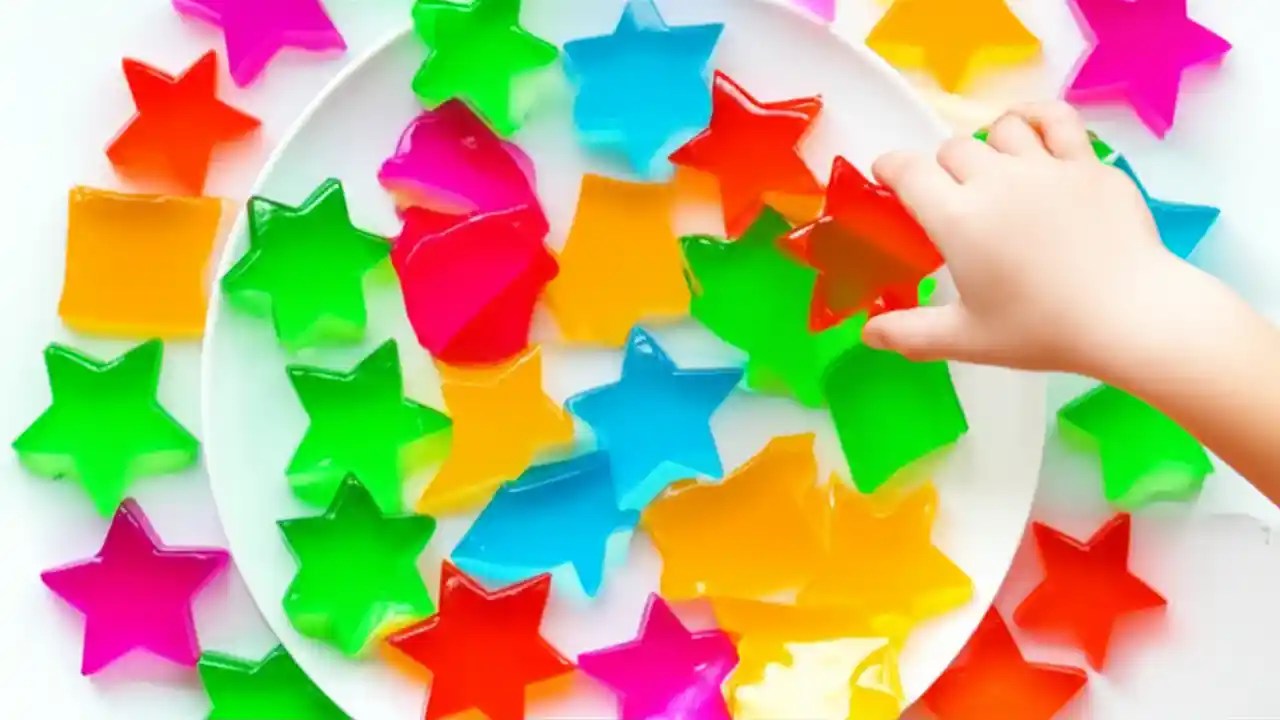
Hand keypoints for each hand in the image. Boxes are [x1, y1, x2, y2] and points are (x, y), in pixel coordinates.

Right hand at [864, 101, 1186, 377]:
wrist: (1129, 314)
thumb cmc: (1042, 330)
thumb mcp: (966, 340)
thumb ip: (910, 334)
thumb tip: (868, 333)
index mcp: (958, 219)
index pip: (908, 171)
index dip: (890, 169)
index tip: (887, 179)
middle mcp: (996, 180)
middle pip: (951, 150)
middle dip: (940, 169)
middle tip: (949, 199)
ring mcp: (1046, 166)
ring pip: (1000, 130)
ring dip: (987, 146)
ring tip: (993, 170)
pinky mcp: (1088, 165)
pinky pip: (1056, 119)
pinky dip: (1036, 118)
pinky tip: (1030, 129)